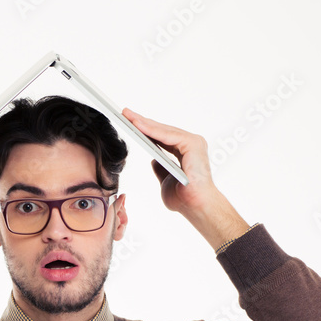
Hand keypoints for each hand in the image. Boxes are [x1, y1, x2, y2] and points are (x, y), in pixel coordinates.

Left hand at [122, 108, 249, 250]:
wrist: (196, 207)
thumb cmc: (184, 199)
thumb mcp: (166, 181)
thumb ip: (161, 169)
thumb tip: (154, 160)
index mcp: (185, 151)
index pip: (161, 137)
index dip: (145, 130)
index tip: (129, 122)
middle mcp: (190, 144)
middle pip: (162, 131)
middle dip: (142, 122)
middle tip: (124, 113)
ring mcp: (193, 142)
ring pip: (163, 130)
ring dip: (144, 123)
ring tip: (127, 116)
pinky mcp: (193, 144)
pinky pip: (168, 135)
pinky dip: (152, 130)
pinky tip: (138, 125)